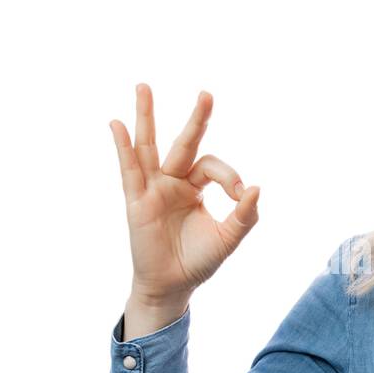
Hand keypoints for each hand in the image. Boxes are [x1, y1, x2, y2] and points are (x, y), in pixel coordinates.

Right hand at [109, 85, 260, 304]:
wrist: (172, 286)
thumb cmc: (198, 261)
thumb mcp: (228, 238)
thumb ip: (244, 215)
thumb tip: (256, 188)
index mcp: (195, 186)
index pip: (212, 167)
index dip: (229, 176)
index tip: (239, 194)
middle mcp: (173, 181)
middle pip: (185, 143)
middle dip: (197, 120)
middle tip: (207, 94)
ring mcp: (153, 188)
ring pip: (150, 146)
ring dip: (146, 116)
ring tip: (144, 86)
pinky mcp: (136, 201)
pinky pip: (129, 170)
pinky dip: (123, 147)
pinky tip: (117, 125)